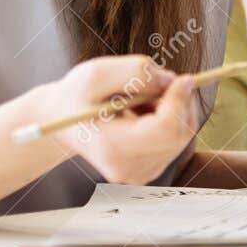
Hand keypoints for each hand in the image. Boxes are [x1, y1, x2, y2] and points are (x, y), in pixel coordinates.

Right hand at [41, 56, 200, 184]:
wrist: (61, 120)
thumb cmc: (76, 95)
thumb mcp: (96, 73)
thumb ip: (135, 72)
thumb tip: (171, 81)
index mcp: (111, 148)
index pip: (165, 129)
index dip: (180, 101)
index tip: (184, 77)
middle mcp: (127, 168)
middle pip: (178, 134)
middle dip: (180, 102)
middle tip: (162, 80)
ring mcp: (139, 174)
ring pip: (180, 136)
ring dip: (173, 109)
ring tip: (141, 97)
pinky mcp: (148, 170)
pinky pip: (174, 141)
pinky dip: (168, 120)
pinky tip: (143, 111)